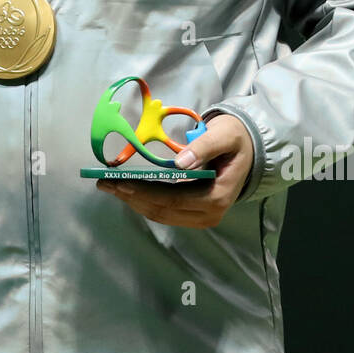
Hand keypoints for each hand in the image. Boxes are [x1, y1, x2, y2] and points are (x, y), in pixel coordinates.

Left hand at [95, 112, 253, 228]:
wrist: (248, 149)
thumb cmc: (235, 139)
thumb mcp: (224, 135)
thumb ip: (204, 147)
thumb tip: (181, 162)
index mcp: (217, 197)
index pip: (172, 199)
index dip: (143, 192)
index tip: (119, 182)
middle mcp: (209, 214)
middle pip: (162, 210)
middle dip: (131, 197)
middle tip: (105, 183)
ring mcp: (201, 216)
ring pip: (160, 214)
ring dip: (134, 201)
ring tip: (110, 186)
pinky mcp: (194, 213)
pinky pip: (165, 211)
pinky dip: (144, 201)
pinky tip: (128, 190)